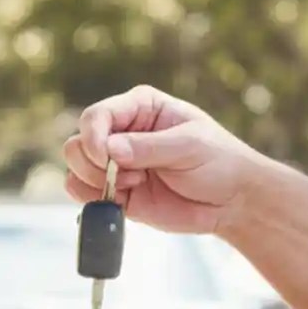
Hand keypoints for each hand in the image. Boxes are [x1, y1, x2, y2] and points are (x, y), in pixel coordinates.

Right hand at [63, 85, 272, 233]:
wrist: (232, 200)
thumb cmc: (218, 162)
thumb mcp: (189, 146)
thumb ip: (148, 147)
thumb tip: (108, 149)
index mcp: (140, 107)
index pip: (97, 116)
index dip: (93, 136)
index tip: (106, 156)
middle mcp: (122, 132)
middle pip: (78, 142)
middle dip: (94, 163)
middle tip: (129, 175)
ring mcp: (117, 164)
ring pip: (75, 168)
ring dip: (95, 182)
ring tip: (134, 185)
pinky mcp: (117, 193)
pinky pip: (83, 194)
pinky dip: (95, 200)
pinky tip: (126, 199)